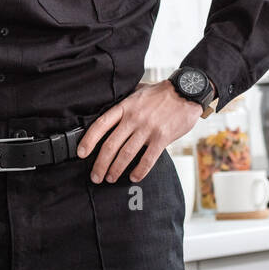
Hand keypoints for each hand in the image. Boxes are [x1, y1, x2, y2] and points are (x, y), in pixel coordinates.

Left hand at [77, 80, 202, 183]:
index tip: (81, 153)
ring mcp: (148, 129)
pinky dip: (140, 171)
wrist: (187, 92)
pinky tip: (134, 177)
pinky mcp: (162, 138)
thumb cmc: (162, 93)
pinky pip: (148, 159)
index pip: (101, 124)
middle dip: (100, 164)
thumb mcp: (138, 91)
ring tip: (110, 178)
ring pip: (126, 154)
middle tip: (95, 176)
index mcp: (125, 106)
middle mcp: (134, 118)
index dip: (88, 140)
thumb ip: (124, 102)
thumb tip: (109, 110)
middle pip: (111, 145)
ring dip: (116, 169)